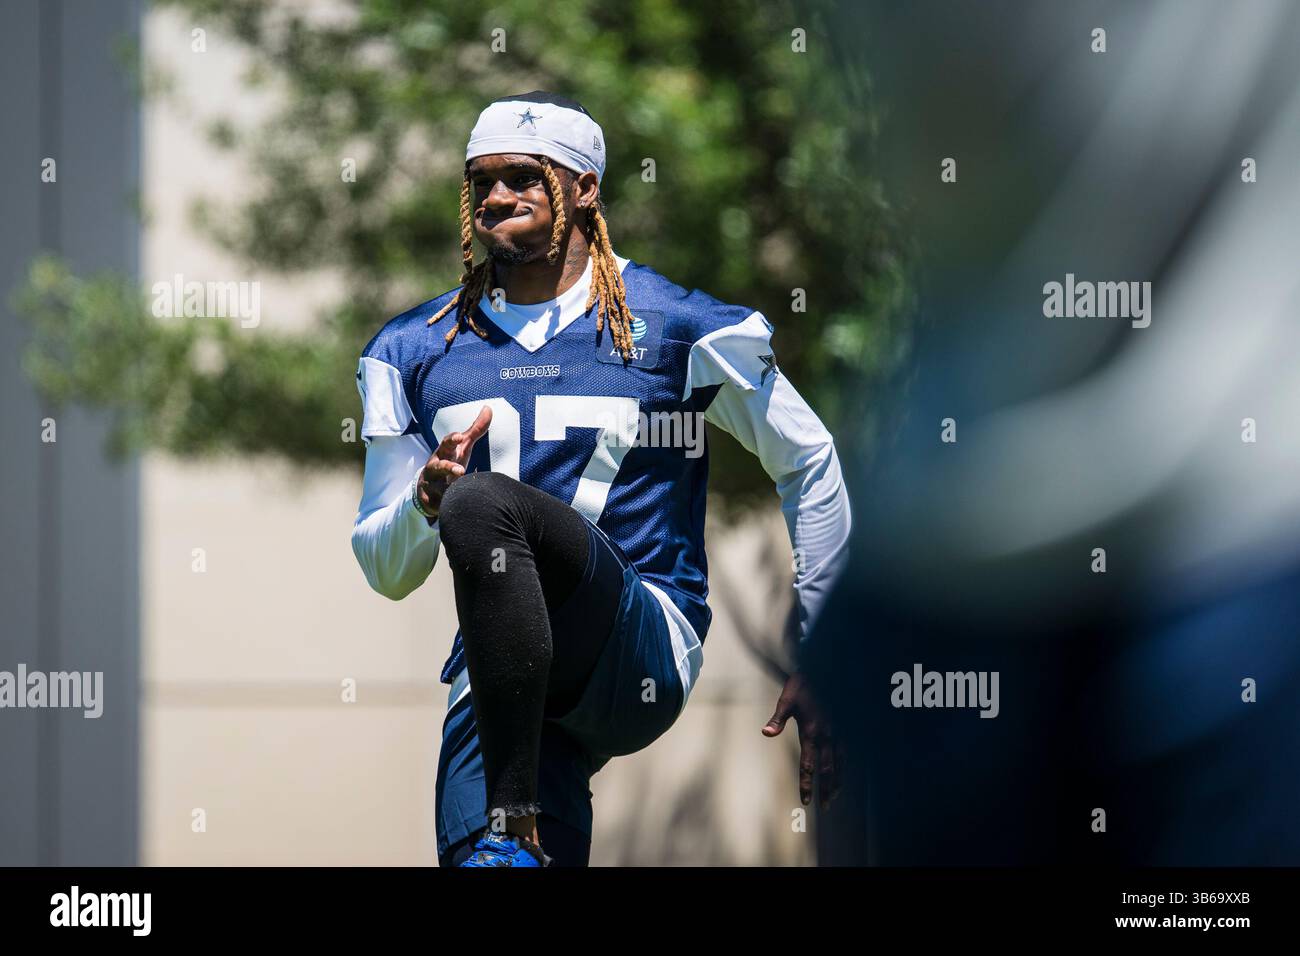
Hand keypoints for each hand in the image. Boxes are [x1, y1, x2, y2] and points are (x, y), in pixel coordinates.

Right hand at [415, 405, 491, 518]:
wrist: (427, 489)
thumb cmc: (450, 462)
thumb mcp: (462, 447)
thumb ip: (475, 430)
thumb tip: (488, 408)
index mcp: (443, 453)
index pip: (445, 444)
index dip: (451, 440)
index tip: (459, 437)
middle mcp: (434, 468)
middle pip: (438, 466)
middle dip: (448, 468)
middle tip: (460, 471)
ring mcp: (431, 485)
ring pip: (439, 488)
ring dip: (448, 491)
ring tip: (458, 494)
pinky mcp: (432, 502)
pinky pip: (441, 505)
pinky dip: (448, 506)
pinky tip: (454, 507)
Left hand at [762, 672, 840, 810]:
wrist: (827, 669)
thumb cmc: (804, 684)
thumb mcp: (787, 699)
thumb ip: (778, 719)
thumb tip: (766, 733)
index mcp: (811, 731)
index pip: (808, 765)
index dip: (806, 784)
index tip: (805, 799)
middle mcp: (827, 736)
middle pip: (827, 770)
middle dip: (825, 790)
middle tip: (823, 806)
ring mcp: (838, 732)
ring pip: (840, 764)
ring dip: (837, 782)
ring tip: (834, 796)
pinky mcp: (845, 728)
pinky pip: (846, 753)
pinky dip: (844, 767)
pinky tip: (842, 773)